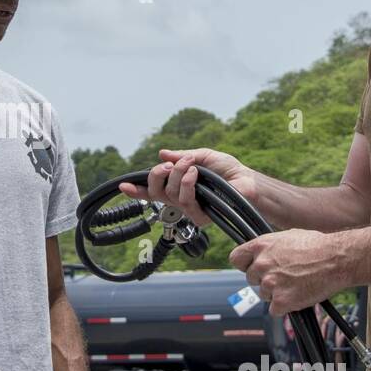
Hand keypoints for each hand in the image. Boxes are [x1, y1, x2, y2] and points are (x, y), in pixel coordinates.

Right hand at [118, 148, 257, 227]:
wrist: (247, 181)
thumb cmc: (228, 170)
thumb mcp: (202, 156)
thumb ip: (181, 156)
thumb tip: (162, 154)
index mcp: (177, 186)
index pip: (153, 190)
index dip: (137, 190)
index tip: (123, 185)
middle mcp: (180, 200)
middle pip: (156, 193)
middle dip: (156, 176)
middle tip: (167, 166)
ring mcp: (189, 209)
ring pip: (169, 195)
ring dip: (177, 175)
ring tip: (191, 166)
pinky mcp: (200, 216)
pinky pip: (185, 201)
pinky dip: (188, 184)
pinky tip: (196, 174)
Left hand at [229, 228, 350, 316]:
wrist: (337, 259)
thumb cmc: (317, 246)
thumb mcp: (287, 236)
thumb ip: (269, 247)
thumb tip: (260, 253)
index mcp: (260, 246)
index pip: (236, 259)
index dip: (245, 264)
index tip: (253, 267)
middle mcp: (261, 265)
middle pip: (251, 279)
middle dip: (265, 279)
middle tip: (285, 277)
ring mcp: (270, 283)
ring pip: (264, 295)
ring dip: (277, 293)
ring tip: (297, 283)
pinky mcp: (281, 301)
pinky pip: (275, 310)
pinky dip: (286, 306)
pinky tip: (298, 295)